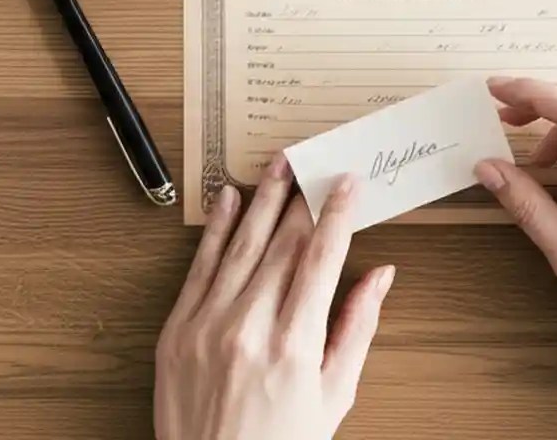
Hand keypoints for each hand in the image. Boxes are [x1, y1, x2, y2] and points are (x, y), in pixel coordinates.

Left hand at [155, 157, 394, 439]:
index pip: (322, 257)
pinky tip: (229, 200)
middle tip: (315, 162)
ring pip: (241, 245)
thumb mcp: (335, 395)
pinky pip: (198, 267)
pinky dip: (214, 229)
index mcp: (294, 345)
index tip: (347, 184)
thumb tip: (380, 276)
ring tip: (279, 164)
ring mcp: (206, 326)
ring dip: (263, 199)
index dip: (337, 213)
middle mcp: (249, 328)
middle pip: (283, 243)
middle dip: (303, 197)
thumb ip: (358, 328)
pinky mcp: (176, 331)